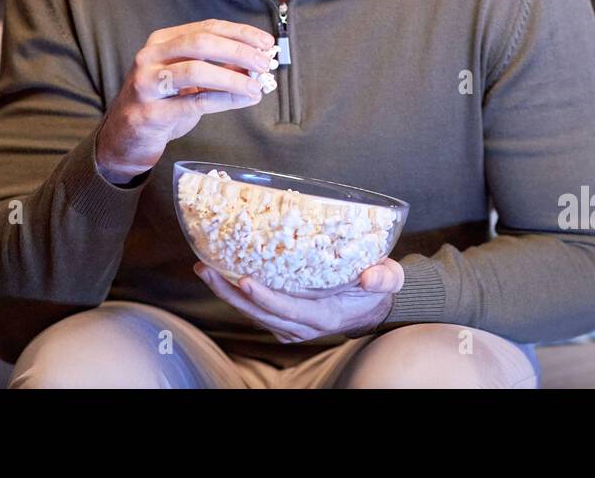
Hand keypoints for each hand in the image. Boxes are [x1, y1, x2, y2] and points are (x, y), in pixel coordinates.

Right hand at [95, 19, 275, 180]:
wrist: (126, 137)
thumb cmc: (162, 103)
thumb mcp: (188, 78)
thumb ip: (218, 66)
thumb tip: (256, 62)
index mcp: (162, 41)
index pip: (206, 27)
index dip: (240, 33)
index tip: (266, 42)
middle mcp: (151, 56)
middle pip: (201, 43)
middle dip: (238, 51)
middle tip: (264, 64)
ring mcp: (147, 83)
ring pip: (196, 70)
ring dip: (233, 78)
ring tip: (256, 87)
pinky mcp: (150, 112)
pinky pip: (194, 102)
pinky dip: (224, 100)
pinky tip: (243, 100)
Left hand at [194, 257, 404, 342]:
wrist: (373, 307)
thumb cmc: (377, 287)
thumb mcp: (389, 278)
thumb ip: (384, 277)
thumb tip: (372, 276)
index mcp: (325, 316)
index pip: (289, 309)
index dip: (266, 297)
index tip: (244, 279)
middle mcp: (303, 326)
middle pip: (261, 312)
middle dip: (231, 292)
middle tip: (207, 269)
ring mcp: (291, 326)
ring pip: (253, 312)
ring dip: (227, 292)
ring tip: (205, 269)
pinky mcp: (284, 320)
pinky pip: (256, 310)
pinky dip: (237, 294)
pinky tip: (221, 274)